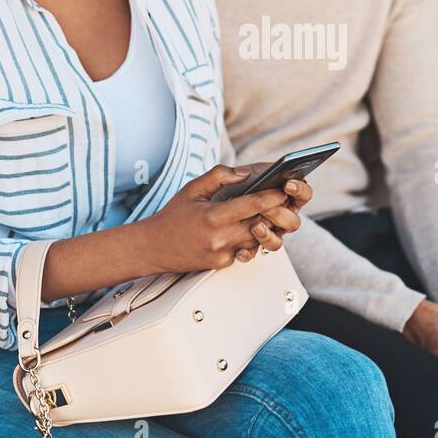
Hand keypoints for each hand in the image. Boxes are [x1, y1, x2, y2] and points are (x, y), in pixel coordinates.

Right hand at [141, 164, 306, 270]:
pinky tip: (250, 227)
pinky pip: (246, 250)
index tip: (284, 188)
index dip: (272, 196)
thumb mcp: (193, 188)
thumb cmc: (173, 215)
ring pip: (258, 240)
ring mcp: (223, 254)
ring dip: (265, 226)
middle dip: (274, 211)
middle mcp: (221, 238)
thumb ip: (220, 176)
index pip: (253, 205)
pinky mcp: (223, 264)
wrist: (153, 247)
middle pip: (261, 224)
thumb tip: (245, 173)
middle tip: (284, 200)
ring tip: (270, 212)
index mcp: (214, 216)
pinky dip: (250, 239)